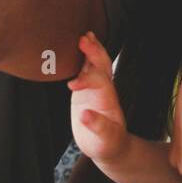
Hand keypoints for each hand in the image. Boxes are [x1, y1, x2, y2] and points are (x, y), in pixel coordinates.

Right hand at [66, 32, 130, 164]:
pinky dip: (82, 58)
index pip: (99, 82)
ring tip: (85, 35)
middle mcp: (103, 90)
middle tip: (83, 39)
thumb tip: (85, 115)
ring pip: (96, 64)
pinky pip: (85, 70)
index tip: (72, 85)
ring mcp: (95, 89)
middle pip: (102, 66)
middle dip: (94, 52)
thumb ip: (97, 127)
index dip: (87, 79)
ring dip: (91, 50)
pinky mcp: (85, 91)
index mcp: (107, 100)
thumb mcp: (105, 140)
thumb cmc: (108, 144)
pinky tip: (77, 48)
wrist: (109, 146)